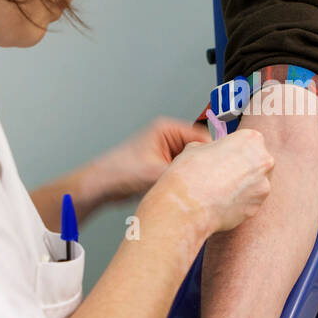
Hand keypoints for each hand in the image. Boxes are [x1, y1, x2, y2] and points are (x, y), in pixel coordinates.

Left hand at [96, 118, 210, 202]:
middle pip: (198, 149)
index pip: (202, 136)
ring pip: (191, 162)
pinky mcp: (163, 164)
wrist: (101, 186)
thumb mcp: (159, 172)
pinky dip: (183, 179)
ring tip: (187, 185)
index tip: (216, 170)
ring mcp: (166, 150)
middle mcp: (168, 136)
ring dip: (190, 174)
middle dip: (199, 165)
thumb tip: (209, 175)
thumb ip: (186, 172)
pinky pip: (182, 171)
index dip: (211, 154)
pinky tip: (180, 189)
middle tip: (201, 181)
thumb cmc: (120, 172)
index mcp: (167, 128)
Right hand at [153, 128, 273, 234]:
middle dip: (243, 168)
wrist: (186, 205)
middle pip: (257, 162)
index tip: (224, 157)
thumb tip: (214, 153)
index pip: (248, 142)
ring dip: (242, 186)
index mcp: (251, 139)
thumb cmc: (189, 174)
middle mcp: (264, 161)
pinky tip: (221, 203)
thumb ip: (214, 147)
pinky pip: (249, 203)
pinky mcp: (257, 208)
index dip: (234, 150)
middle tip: (222, 175)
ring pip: (255, 184)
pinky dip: (238, 203)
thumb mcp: (197, 146)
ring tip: (219, 191)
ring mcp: (263, 186)